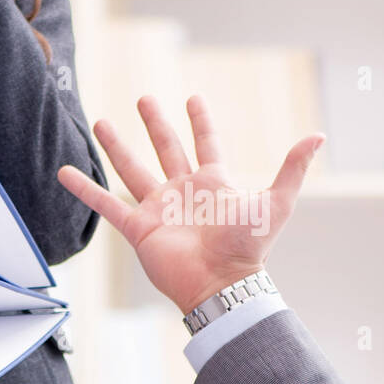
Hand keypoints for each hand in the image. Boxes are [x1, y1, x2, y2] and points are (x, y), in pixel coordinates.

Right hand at [57, 95, 325, 312]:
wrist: (220, 284)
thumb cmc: (248, 248)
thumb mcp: (275, 202)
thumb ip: (293, 168)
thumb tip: (318, 135)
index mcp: (213, 183)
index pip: (206, 143)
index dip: (201, 121)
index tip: (193, 99)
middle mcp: (184, 192)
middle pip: (166, 148)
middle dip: (155, 123)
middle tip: (143, 99)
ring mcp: (159, 209)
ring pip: (132, 168)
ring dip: (115, 146)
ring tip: (99, 121)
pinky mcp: (138, 228)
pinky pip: (106, 204)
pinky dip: (85, 189)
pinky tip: (64, 171)